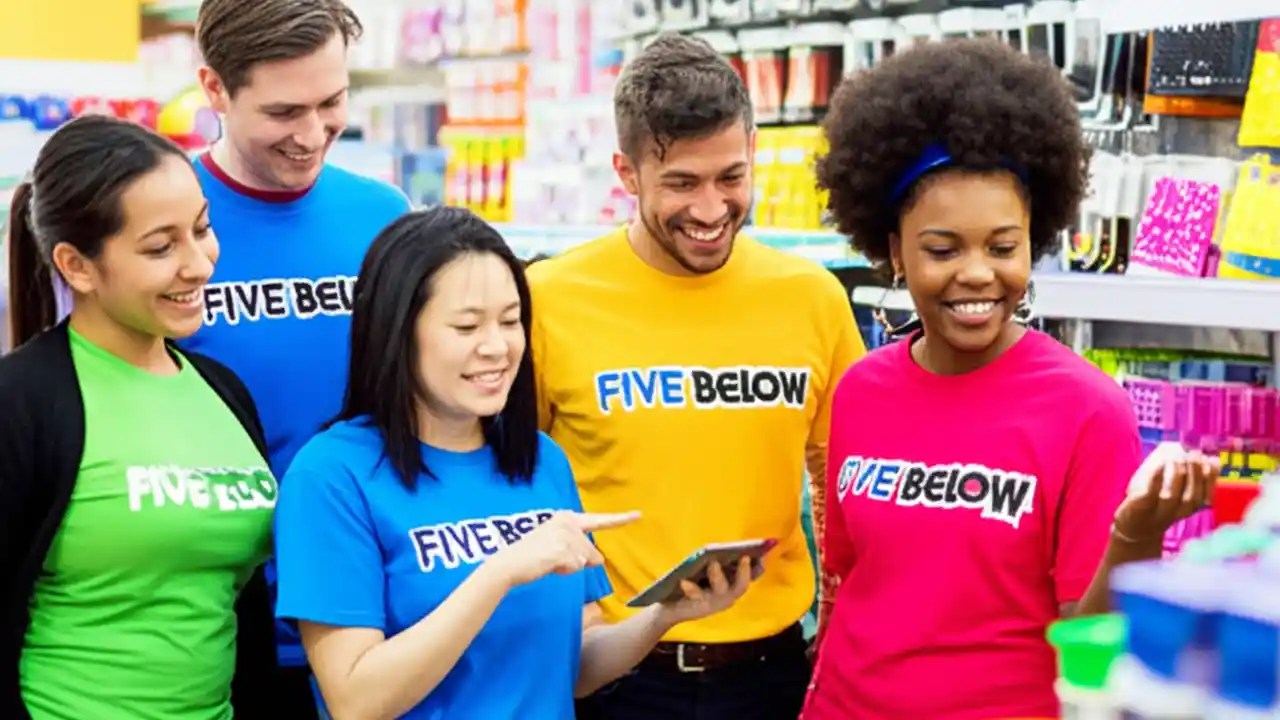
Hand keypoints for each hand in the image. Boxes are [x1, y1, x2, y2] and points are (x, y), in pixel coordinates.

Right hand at [488, 511, 639, 588]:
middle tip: (552, 558)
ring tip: (548, 561)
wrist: (510, 563)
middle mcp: (568, 522)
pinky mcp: (563, 550)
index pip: (598, 520)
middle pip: (590, 551)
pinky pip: (575, 567)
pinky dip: (564, 571)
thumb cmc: (533, 555)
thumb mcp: (558, 546)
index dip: (620, 519)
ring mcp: (566, 535)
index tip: (638, 515)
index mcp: (567, 518)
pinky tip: (548, 565)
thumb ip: (580, 549)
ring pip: (584, 561)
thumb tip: (598, 559)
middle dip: (577, 560)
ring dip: (569, 566)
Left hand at [657, 556, 759, 625]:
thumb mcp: (708, 565)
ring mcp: (714, 601)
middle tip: (744, 558)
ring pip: (721, 591)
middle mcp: (727, 594)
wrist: (671, 603)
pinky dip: (691, 589)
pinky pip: (697, 597)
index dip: (759, 566)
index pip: (752, 575)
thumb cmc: (693, 578)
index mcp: (733, 583)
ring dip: (718, 576)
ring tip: (713, 563)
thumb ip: (723, 557)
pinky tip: (684, 582)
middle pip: (740, 586)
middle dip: (744, 573)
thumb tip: (737, 547)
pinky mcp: (698, 606)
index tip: (764, 554)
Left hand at [1113, 445, 1217, 545]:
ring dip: (1177, 476)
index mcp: (1192, 508)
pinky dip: (1156, 479)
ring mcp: (1159, 512)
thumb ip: (1193, 472)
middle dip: (1195, 474)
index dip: (1211, 477)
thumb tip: (1212, 457)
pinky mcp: (1140, 508)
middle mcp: (1178, 513)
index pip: (1208, 495)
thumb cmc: (1157, 500)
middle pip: (1192, 497)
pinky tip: (1159, 465)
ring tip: (1176, 459)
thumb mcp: (1178, 486)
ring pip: (1173, 497)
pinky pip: (1150, 495)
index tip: (1210, 459)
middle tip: (1194, 454)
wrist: (1134, 527)